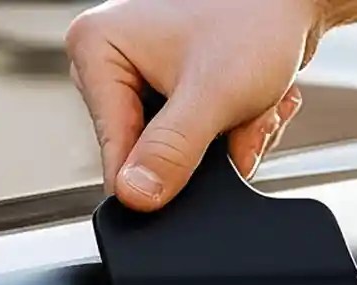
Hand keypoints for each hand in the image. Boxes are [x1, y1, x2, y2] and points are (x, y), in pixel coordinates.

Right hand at [64, 0, 315, 210]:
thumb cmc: (258, 16)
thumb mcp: (212, 93)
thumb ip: (172, 150)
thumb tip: (136, 195)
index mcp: (97, 47)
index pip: (111, 145)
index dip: (152, 176)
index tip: (186, 187)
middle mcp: (113, 59)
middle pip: (147, 152)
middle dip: (205, 151)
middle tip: (241, 121)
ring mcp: (145, 74)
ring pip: (179, 152)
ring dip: (228, 142)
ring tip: (257, 109)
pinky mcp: (175, 87)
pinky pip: (198, 139)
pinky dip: (235, 132)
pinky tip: (257, 106)